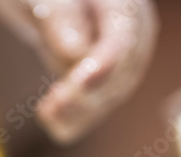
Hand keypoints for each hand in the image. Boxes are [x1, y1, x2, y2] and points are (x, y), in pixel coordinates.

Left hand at [0, 0, 157, 143]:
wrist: (46, 0)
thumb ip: (61, 13)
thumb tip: (75, 50)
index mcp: (125, 2)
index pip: (124, 37)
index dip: (105, 63)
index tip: (81, 82)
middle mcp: (133, 32)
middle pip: (122, 73)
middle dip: (88, 94)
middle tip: (55, 103)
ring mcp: (122, 61)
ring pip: (110, 97)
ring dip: (78, 111)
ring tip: (46, 112)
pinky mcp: (104, 84)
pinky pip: (95, 108)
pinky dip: (72, 120)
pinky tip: (48, 119)